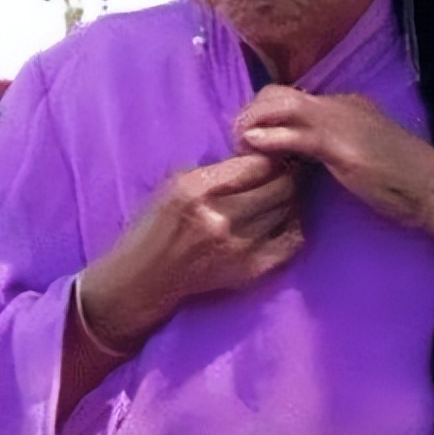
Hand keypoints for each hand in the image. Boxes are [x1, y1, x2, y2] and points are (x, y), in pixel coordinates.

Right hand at [79, 153, 303, 352]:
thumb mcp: (175, 184)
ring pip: (288, 210)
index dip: (272, 155)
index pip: (258, 164)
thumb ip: (215, 169)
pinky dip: (292, 225)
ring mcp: (237, 249)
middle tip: (287, 169)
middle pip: (280, 186)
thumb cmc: (154, 226)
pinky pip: (291, 241)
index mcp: (197, 190)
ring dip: (290, 198)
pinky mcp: (249, 272)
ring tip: (283, 192)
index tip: (274, 152)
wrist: (141, 282)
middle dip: (287, 173)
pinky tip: (282, 219)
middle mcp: (220, 219)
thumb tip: (259, 152)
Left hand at [236, 85, 433, 278]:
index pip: (292, 97)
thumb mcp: (361, 157)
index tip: (251, 138)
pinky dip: (267, 138)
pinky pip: (292, 132)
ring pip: (279, 105)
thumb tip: (300, 157)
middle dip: (251, 113)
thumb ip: (332, 151)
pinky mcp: (338, 143)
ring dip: (252, 122)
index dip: (266, 113)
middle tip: (238, 143)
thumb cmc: (404, 182)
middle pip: (278, 93)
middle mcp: (340, 104)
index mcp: (346, 106)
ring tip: (240, 146)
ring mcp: (339, 120)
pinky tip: (254, 150)